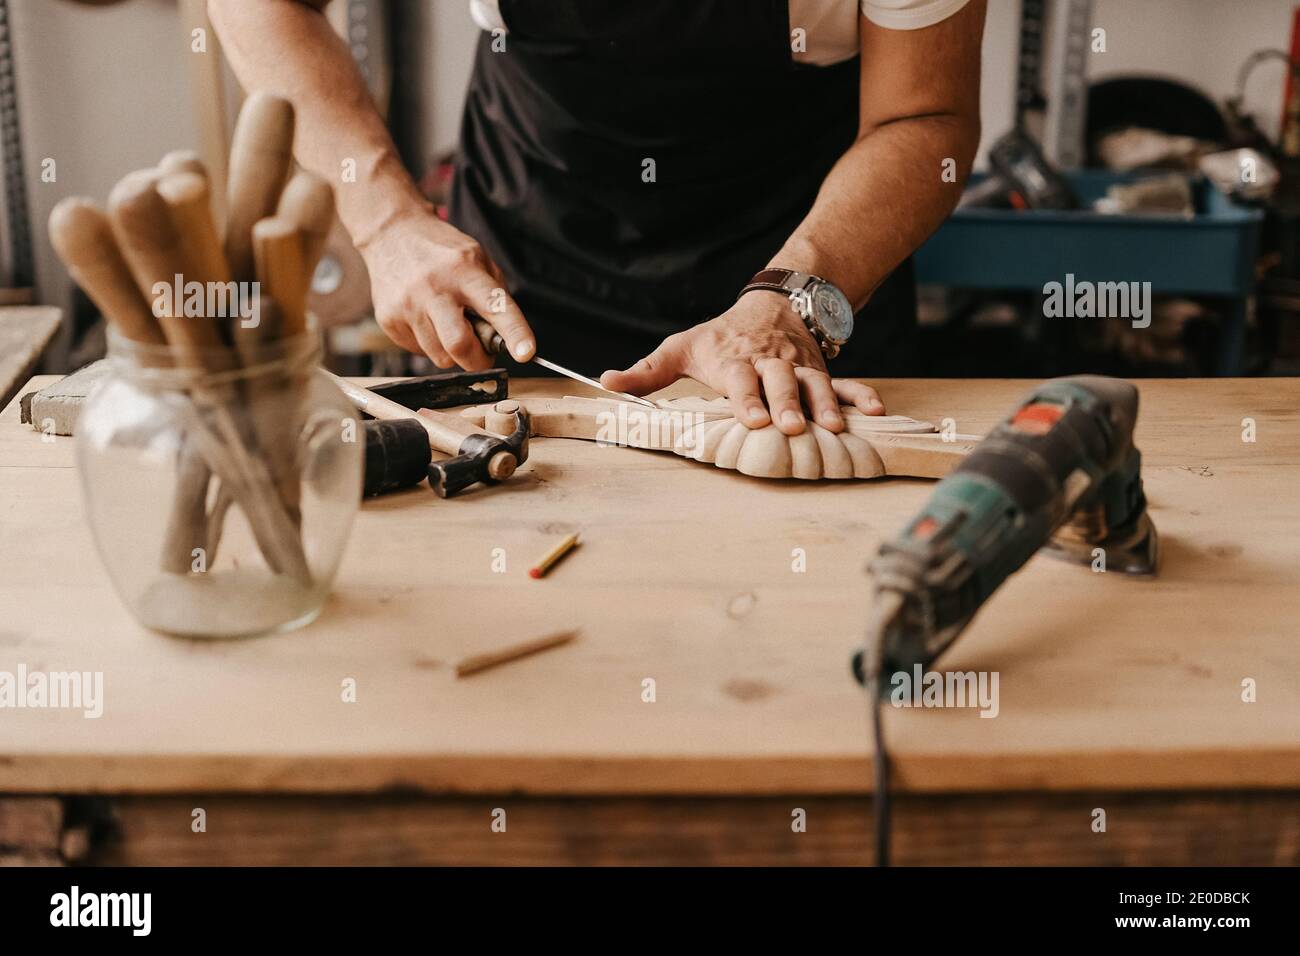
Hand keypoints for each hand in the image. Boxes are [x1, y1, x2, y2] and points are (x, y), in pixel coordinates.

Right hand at [360, 208, 534, 369]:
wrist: (391, 233)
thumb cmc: (442, 252)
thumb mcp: (477, 259)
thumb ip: (494, 296)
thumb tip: (505, 340)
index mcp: (464, 270)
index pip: (495, 306)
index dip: (514, 333)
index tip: (526, 352)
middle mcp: (433, 288)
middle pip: (459, 344)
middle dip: (477, 360)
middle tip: (481, 353)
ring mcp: (407, 305)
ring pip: (440, 356)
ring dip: (452, 351)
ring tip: (448, 323)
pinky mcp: (388, 320)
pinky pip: (419, 351)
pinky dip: (430, 343)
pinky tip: (426, 319)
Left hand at [600, 292, 884, 433]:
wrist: (772, 305)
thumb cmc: (720, 337)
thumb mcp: (681, 348)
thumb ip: (646, 372)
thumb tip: (606, 382)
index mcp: (736, 361)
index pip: (741, 380)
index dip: (747, 398)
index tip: (753, 418)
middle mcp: (771, 364)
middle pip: (782, 383)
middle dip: (788, 404)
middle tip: (794, 427)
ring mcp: (801, 369)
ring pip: (817, 385)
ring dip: (826, 405)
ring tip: (833, 428)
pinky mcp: (822, 373)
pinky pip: (846, 383)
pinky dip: (862, 396)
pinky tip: (877, 412)